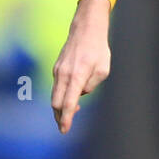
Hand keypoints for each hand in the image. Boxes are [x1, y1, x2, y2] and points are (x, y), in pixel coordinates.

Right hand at [51, 0, 111, 133]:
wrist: (85, 29)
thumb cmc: (98, 49)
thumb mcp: (103, 70)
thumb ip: (91, 85)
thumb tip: (80, 94)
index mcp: (77, 75)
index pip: (68, 102)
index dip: (66, 118)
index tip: (64, 130)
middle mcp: (64, 74)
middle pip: (56, 102)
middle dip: (59, 117)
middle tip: (66, 126)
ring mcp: (58, 71)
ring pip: (55, 95)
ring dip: (60, 107)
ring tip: (73, 113)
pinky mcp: (57, 68)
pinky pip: (57, 87)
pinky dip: (62, 96)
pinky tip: (71, 98)